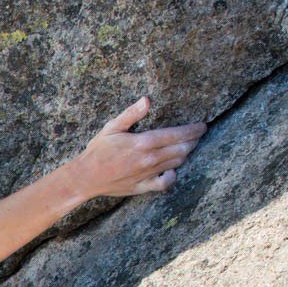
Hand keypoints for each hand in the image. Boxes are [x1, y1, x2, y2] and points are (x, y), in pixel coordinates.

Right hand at [70, 97, 206, 198]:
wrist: (85, 177)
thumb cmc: (97, 151)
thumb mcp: (111, 127)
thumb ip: (131, 114)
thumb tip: (147, 100)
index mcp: (143, 142)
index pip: (177, 134)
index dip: (193, 129)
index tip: (202, 126)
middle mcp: (149, 159)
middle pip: (182, 148)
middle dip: (193, 140)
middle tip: (198, 134)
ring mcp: (147, 174)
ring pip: (177, 163)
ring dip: (185, 154)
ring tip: (188, 146)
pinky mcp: (143, 186)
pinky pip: (165, 183)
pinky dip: (173, 176)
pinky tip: (172, 170)